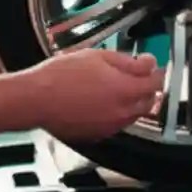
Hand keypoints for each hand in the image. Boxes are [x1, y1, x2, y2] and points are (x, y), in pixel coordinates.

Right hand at [27, 50, 165, 142]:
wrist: (35, 99)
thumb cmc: (61, 75)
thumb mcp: (97, 56)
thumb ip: (127, 62)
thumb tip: (147, 64)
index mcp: (125, 90)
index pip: (155, 82)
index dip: (155, 70)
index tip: (148, 63)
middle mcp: (122, 113)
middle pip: (149, 102)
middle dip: (147, 87)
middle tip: (135, 74)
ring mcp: (111, 127)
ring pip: (133, 115)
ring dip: (132, 101)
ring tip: (116, 87)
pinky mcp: (98, 135)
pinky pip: (116, 124)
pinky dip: (116, 113)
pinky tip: (102, 102)